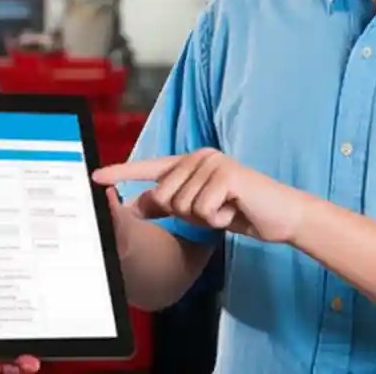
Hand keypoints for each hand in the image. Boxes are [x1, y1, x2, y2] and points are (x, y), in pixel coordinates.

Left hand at [92, 148, 312, 243]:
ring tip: (226, 209)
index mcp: (189, 161)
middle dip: (185, 214)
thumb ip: (169, 203)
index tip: (94, 177)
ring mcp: (213, 162)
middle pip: (164, 197)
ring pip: (183, 206)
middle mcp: (198, 156)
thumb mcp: (198, 208)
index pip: (148, 168)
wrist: (281, 216)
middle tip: (214, 210)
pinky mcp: (227, 174)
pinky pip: (203, 209)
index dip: (120, 173)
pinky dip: (219, 219)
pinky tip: (235, 210)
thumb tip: (135, 206)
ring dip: (204, 218)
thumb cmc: (240, 211)